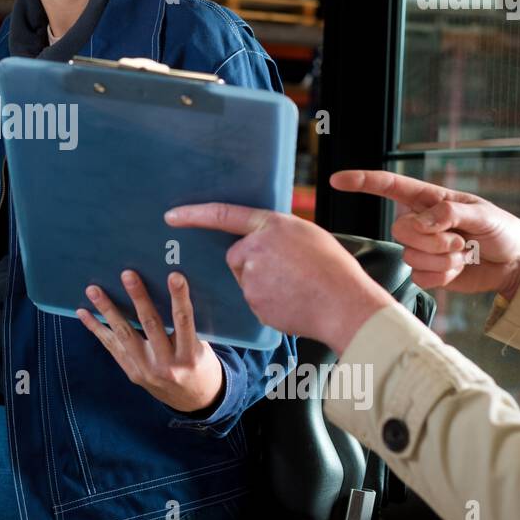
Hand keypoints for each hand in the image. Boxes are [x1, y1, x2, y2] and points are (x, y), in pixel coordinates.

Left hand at [76, 271, 224, 414]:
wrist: (193, 401)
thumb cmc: (200, 365)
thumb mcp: (202, 347)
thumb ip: (185, 326)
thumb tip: (167, 290)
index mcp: (189, 356)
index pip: (184, 322)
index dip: (179, 298)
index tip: (174, 276)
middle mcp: (167, 365)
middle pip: (150, 325)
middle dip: (138, 297)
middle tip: (128, 274)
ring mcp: (146, 370)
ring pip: (124, 335)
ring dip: (107, 310)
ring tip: (94, 290)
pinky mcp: (132, 372)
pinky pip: (112, 347)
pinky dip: (97, 328)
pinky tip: (83, 312)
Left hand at [165, 204, 395, 354]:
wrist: (347, 305)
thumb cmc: (335, 270)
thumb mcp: (309, 236)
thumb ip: (279, 234)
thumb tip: (263, 240)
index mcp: (271, 225)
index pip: (223, 214)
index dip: (194, 215)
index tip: (171, 216)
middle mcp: (256, 247)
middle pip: (237, 256)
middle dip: (251, 265)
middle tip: (288, 274)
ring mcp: (252, 276)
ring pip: (247, 281)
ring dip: (264, 286)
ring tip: (297, 288)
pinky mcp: (253, 302)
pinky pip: (255, 302)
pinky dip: (270, 304)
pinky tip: (293, 303)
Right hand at [330, 170, 519, 298]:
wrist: (515, 263)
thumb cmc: (502, 230)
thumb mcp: (482, 214)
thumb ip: (449, 214)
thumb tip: (422, 223)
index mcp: (429, 200)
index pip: (389, 187)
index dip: (362, 182)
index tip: (337, 180)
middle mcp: (421, 223)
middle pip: (400, 230)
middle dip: (432, 240)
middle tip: (460, 241)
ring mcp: (422, 248)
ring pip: (411, 257)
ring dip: (444, 259)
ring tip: (465, 254)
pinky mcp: (427, 272)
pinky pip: (421, 277)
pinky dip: (445, 276)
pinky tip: (460, 268)